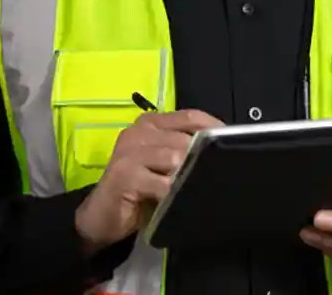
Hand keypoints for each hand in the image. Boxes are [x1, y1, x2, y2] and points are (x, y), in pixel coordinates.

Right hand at [74, 109, 223, 254]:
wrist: (101, 216)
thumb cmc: (138, 189)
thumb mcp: (163, 164)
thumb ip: (183, 150)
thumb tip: (219, 146)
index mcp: (150, 123)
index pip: (191, 116)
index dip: (214, 128)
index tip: (231, 143)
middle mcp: (138, 131)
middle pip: (185, 139)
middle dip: (199, 160)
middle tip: (203, 177)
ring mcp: (129, 152)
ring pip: (176, 158)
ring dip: (184, 179)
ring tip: (181, 190)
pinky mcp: (125, 175)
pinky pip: (162, 183)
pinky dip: (171, 195)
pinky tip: (169, 201)